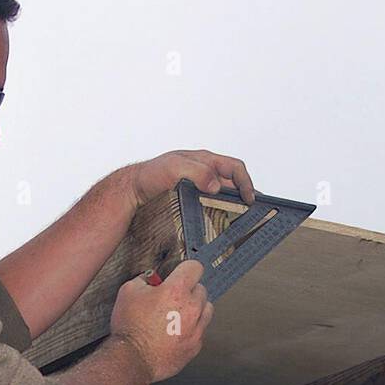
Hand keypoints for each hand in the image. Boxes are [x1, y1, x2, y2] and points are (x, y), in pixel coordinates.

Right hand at [110, 259, 213, 384]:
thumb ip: (144, 279)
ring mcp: (196, 328)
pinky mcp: (195, 345)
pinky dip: (191, 329)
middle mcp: (192, 307)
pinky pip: (200, 331)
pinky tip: (175, 332)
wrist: (133, 359)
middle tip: (172, 298)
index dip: (185, 269)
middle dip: (188, 291)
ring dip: (195, 309)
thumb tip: (151, 279)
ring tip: (177, 315)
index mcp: (176, 290)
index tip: (180, 273)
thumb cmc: (130, 327)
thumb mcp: (128, 291)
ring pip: (206, 310)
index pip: (194, 267)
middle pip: (201, 289)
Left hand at [124, 149, 254, 211]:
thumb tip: (216, 185)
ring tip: (237, 222)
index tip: (250, 199)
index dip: (246, 182)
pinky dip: (218, 213)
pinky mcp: (192, 199)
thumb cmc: (152, 173)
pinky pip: (211, 205)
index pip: (235, 168)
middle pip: (233, 184)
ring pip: (223, 196)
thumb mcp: (175, 167)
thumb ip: (197, 172)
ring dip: (231, 207)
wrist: (134, 188)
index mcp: (206, 160)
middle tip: (250, 214)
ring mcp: (199, 186)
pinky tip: (218, 223)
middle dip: (243, 197)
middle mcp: (205, 173)